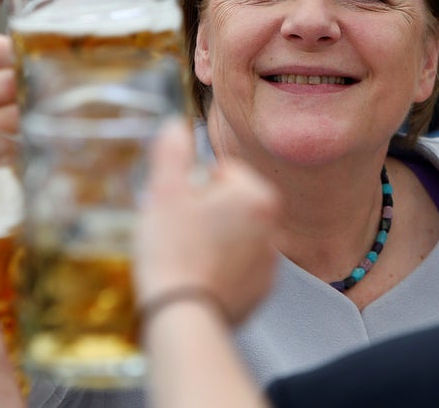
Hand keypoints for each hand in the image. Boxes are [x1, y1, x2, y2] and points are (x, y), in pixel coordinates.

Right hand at [136, 121, 280, 325]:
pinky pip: (238, 267)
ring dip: (212, 239)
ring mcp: (270, 262)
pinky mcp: (261, 291)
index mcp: (257, 196)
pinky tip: (198, 277)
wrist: (182, 314)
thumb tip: (175, 124)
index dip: (193, 187)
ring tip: (186, 257)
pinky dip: (220, 269)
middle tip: (178, 231)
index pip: (221, 173)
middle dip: (204, 212)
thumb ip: (172, 150)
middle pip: (230, 203)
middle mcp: (273, 227)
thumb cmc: (173, 250)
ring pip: (233, 235)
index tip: (179, 208)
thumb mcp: (164, 190)